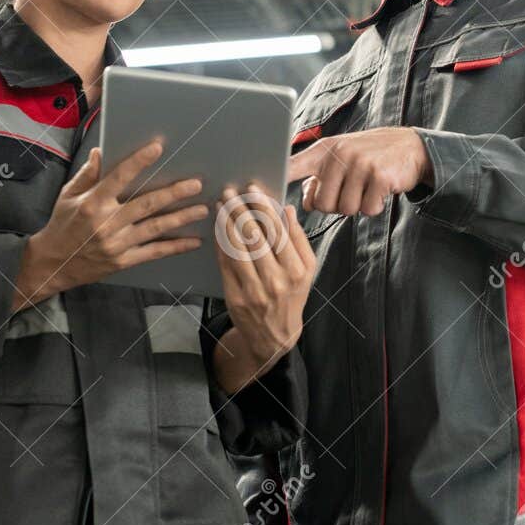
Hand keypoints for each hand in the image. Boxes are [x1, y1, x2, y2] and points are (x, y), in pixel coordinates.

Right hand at [13, 141, 207, 309]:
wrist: (52, 264)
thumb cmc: (61, 225)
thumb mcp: (68, 196)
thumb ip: (87, 174)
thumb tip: (99, 152)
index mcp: (92, 203)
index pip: (119, 177)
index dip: (139, 162)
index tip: (157, 148)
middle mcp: (106, 223)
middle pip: (146, 204)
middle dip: (173, 193)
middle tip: (196, 184)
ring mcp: (117, 244)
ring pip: (155, 228)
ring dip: (181, 218)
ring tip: (202, 209)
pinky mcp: (123, 261)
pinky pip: (154, 252)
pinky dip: (175, 246)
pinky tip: (193, 241)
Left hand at [211, 186, 313, 391]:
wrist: (275, 335)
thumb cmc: (292, 296)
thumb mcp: (307, 270)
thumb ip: (298, 239)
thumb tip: (287, 209)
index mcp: (297, 270)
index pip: (278, 231)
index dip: (263, 207)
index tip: (253, 189)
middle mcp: (276, 280)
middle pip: (255, 237)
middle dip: (240, 210)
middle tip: (230, 192)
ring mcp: (254, 290)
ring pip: (237, 248)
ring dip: (226, 223)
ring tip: (221, 205)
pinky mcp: (236, 297)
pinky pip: (226, 264)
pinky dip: (221, 243)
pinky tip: (218, 227)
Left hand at [286, 127, 433, 215]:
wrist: (410, 147)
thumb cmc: (369, 157)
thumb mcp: (340, 159)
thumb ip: (318, 178)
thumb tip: (306, 202)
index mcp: (325, 150)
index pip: (294, 165)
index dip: (277, 178)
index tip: (258, 190)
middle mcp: (340, 155)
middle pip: (323, 204)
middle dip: (336, 205)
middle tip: (351, 190)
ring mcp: (360, 164)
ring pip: (346, 209)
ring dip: (357, 206)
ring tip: (366, 187)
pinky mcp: (380, 176)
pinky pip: (368, 209)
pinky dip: (374, 206)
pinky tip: (380, 190)